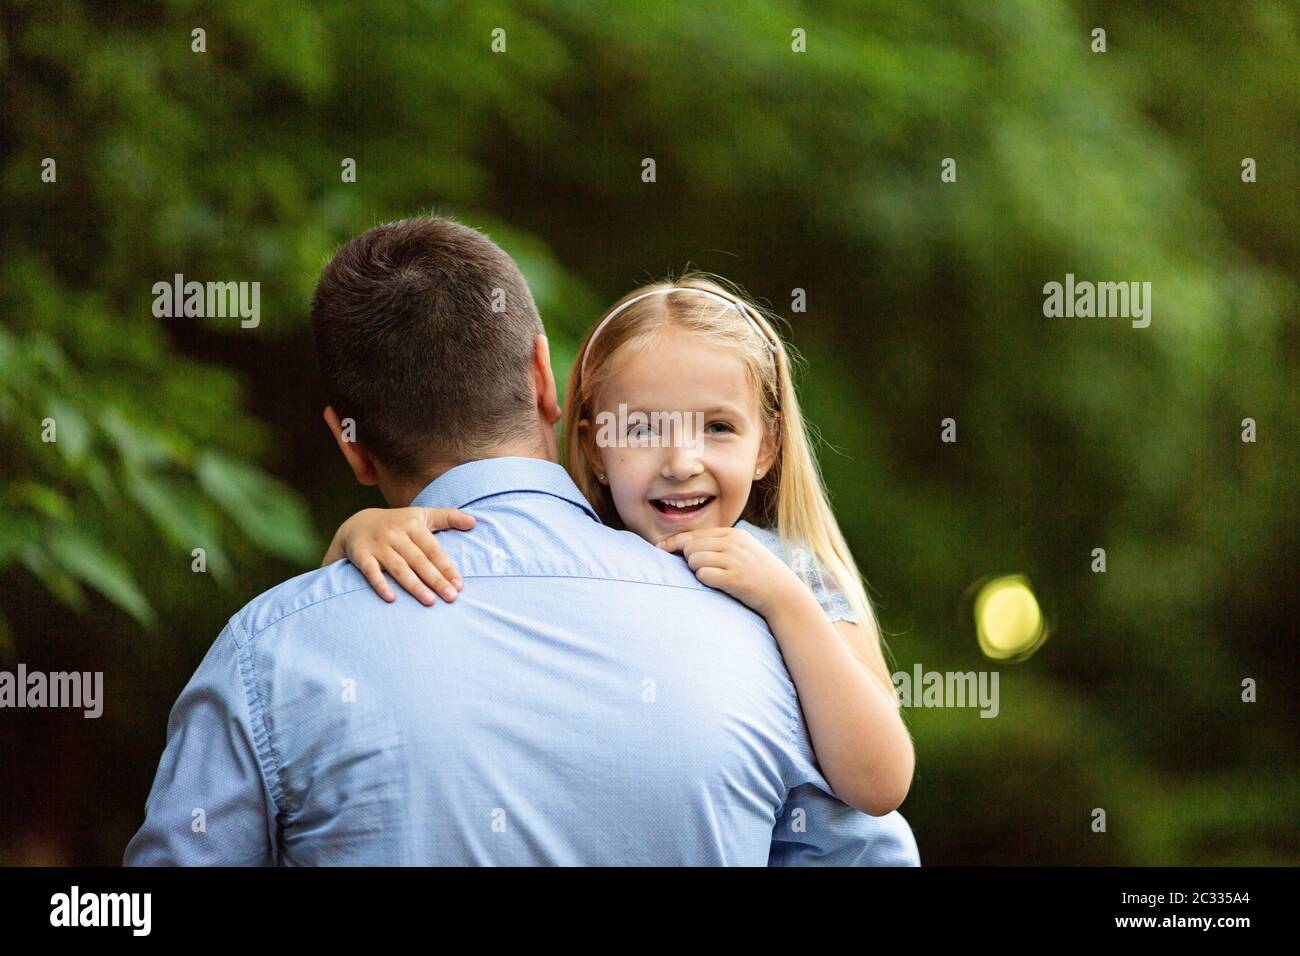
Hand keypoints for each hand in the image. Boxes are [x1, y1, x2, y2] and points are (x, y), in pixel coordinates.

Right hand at [325, 507, 475, 605]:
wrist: (356, 524)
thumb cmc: (398, 524)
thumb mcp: (421, 515)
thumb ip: (448, 517)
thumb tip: (474, 522)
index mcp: (413, 525)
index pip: (433, 549)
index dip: (446, 567)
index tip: (459, 584)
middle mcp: (395, 534)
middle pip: (418, 560)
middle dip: (435, 580)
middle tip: (451, 597)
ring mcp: (378, 545)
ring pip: (398, 568)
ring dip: (414, 585)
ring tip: (430, 601)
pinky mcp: (361, 555)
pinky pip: (371, 571)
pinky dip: (380, 584)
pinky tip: (392, 599)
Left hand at [656, 526, 806, 618]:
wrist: (783, 594)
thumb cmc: (759, 574)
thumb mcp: (743, 551)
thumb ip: (719, 545)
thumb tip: (686, 547)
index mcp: (734, 534)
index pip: (695, 534)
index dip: (675, 542)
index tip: (660, 548)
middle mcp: (733, 543)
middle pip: (690, 546)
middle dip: (689, 559)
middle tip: (705, 570)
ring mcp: (734, 560)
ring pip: (693, 559)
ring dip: (697, 570)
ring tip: (714, 577)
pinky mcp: (734, 578)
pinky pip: (703, 575)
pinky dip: (705, 580)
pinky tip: (717, 584)